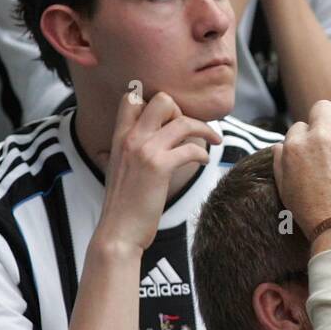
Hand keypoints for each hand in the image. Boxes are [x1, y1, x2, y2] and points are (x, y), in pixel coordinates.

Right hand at [94, 88, 221, 252]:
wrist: (118, 232)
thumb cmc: (123, 204)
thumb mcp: (119, 168)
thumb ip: (130, 150)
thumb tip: (148, 140)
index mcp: (119, 136)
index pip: (132, 98)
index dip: (155, 102)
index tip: (170, 119)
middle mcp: (130, 138)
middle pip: (162, 100)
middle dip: (182, 111)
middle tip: (189, 131)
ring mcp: (144, 150)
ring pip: (183, 121)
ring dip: (204, 130)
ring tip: (212, 141)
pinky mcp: (159, 167)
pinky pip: (191, 148)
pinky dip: (203, 154)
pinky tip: (204, 162)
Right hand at [272, 100, 330, 240]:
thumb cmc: (312, 213)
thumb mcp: (285, 189)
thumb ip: (280, 163)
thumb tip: (279, 145)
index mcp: (295, 146)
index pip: (299, 126)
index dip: (308, 137)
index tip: (316, 150)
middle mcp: (319, 136)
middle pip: (323, 107)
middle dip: (327, 118)